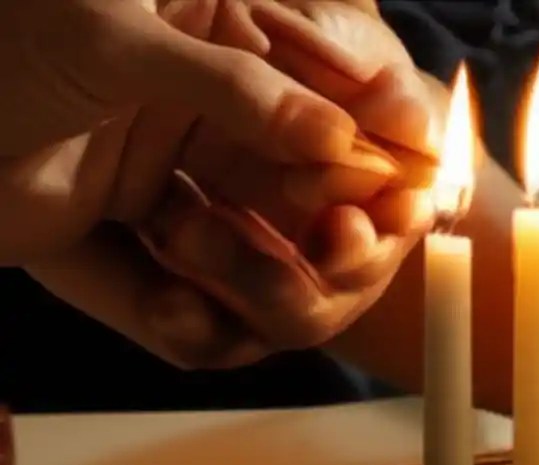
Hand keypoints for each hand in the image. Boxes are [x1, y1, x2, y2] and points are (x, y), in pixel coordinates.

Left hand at [23, 0, 441, 367]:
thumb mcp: (112, 39)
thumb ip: (235, 85)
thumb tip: (339, 138)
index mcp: (233, 49)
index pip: (343, 110)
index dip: (382, 160)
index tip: (400, 200)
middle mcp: (227, 127)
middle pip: (331, 208)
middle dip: (335, 240)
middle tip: (336, 247)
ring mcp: (195, 196)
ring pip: (279, 273)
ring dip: (258, 281)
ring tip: (185, 240)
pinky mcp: (153, 259)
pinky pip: (206, 315)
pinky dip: (196, 326)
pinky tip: (171, 312)